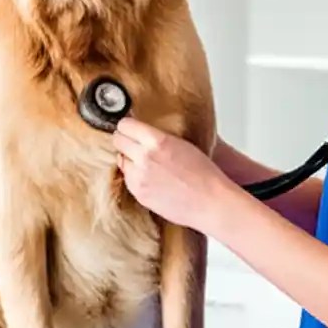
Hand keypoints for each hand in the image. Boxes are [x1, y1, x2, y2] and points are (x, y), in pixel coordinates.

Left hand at [113, 116, 237, 233]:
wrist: (210, 202)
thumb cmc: (204, 175)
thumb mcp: (183, 144)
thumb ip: (159, 138)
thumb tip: (142, 133)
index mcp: (157, 141)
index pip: (126, 125)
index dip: (128, 126)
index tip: (129, 127)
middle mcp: (144, 158)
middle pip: (118, 141)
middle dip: (124, 140)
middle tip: (131, 142)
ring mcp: (139, 178)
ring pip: (121, 161)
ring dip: (129, 160)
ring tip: (145, 163)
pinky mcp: (139, 194)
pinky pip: (128, 180)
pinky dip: (134, 177)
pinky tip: (150, 178)